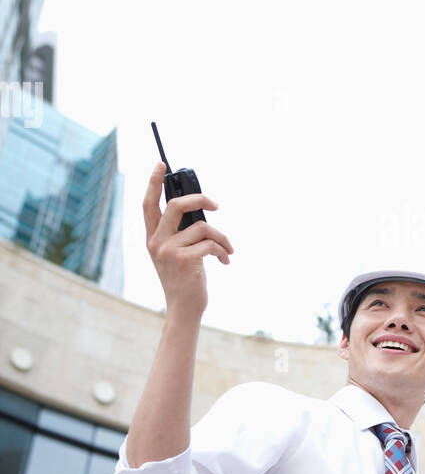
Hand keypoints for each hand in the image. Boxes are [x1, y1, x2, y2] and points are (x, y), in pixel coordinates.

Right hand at [143, 161, 233, 320]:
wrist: (184, 308)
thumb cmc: (184, 280)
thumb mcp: (175, 254)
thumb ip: (180, 234)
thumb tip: (202, 211)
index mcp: (152, 238)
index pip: (148, 204)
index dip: (154, 182)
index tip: (161, 164)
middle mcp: (156, 242)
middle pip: (176, 205)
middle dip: (200, 199)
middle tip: (215, 205)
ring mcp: (169, 250)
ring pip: (203, 227)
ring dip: (221, 238)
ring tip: (226, 250)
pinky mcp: (184, 259)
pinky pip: (210, 243)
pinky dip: (222, 250)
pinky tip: (224, 260)